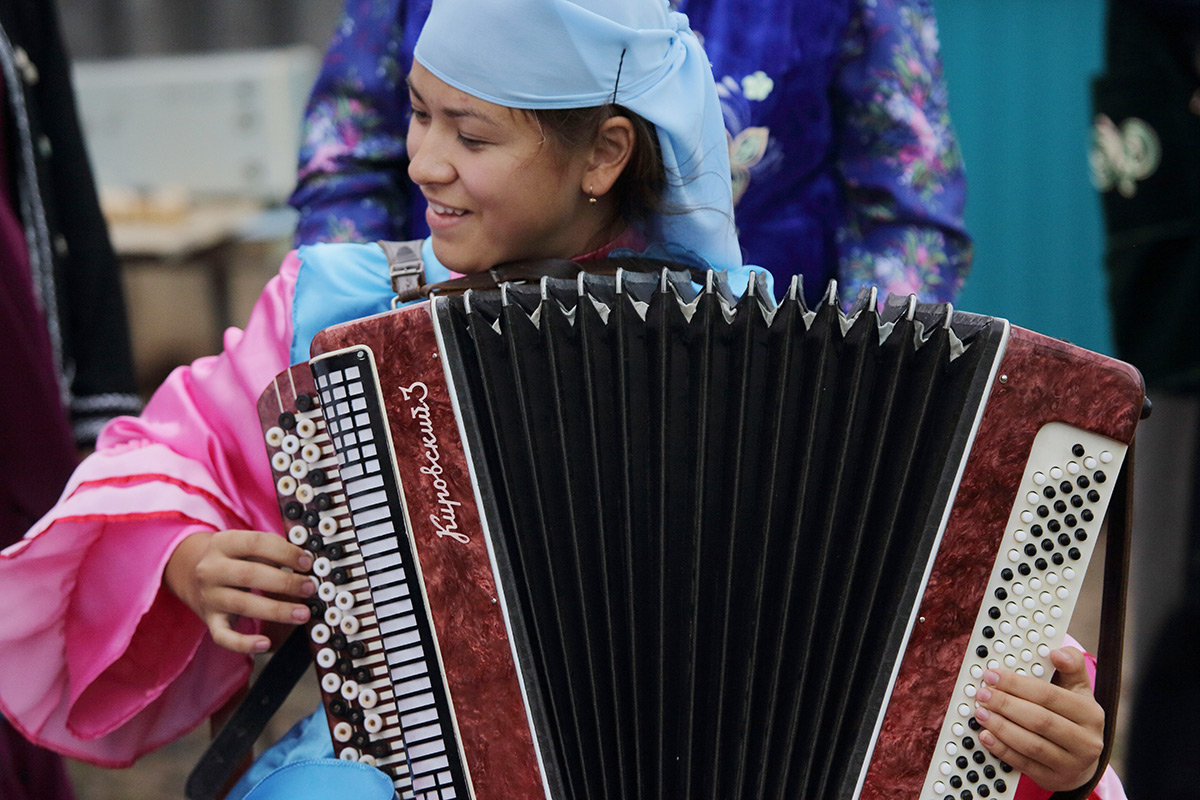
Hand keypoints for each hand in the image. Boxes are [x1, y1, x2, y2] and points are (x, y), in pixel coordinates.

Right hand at [165, 529, 315, 653]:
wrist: (193, 574)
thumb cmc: (235, 559)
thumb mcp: (247, 546)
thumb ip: (272, 550)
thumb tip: (305, 563)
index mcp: (223, 543)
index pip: (256, 543)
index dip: (285, 552)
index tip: (307, 563)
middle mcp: (211, 569)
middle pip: (249, 575)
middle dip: (285, 582)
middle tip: (309, 588)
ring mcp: (209, 596)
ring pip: (242, 605)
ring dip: (277, 610)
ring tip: (303, 613)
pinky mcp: (210, 620)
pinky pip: (223, 636)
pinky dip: (243, 643)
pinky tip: (265, 644)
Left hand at [972, 646, 1103, 791]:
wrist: (1083, 759)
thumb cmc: (1074, 716)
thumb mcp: (1078, 688)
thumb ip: (1071, 665)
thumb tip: (1057, 652)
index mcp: (1090, 714)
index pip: (1049, 696)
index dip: (1018, 684)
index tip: (992, 675)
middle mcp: (1086, 742)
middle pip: (1040, 721)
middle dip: (1006, 705)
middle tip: (982, 693)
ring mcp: (1071, 765)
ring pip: (1031, 745)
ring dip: (1001, 727)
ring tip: (980, 712)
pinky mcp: (1053, 780)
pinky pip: (1024, 764)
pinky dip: (1002, 749)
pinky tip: (985, 736)